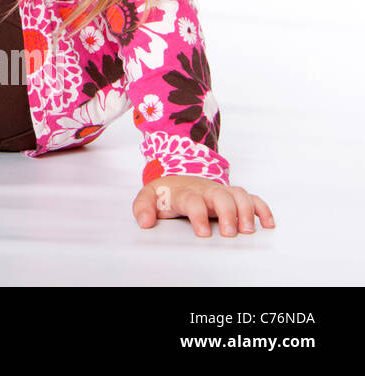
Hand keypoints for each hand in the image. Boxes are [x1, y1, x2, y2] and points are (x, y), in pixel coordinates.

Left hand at [133, 175, 274, 236]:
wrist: (178, 177)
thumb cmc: (167, 192)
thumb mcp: (149, 197)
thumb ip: (142, 208)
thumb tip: (145, 222)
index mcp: (186, 193)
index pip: (193, 201)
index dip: (199, 216)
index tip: (203, 233)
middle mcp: (207, 191)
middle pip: (221, 196)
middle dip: (228, 213)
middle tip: (230, 233)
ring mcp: (222, 192)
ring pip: (239, 195)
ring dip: (247, 211)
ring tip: (248, 230)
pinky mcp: (233, 196)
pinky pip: (252, 198)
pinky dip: (262, 208)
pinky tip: (268, 223)